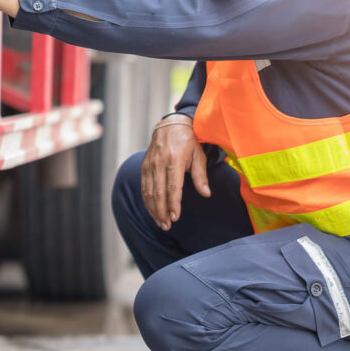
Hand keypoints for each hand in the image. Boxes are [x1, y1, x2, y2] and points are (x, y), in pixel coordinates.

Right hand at [141, 115, 210, 230]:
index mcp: (174, 160)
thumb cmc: (188, 140)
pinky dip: (147, 201)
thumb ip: (201, 176)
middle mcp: (159, 163)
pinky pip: (144, 187)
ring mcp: (149, 165)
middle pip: (158, 193)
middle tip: (167, 226)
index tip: (175, 217)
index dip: (173, 204)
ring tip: (160, 223)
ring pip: (149, 192)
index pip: (172, 187)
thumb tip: (206, 194)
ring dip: (153, 209)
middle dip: (161, 212)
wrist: (170, 124)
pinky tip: (152, 211)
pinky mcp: (144, 166)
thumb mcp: (198, 155)